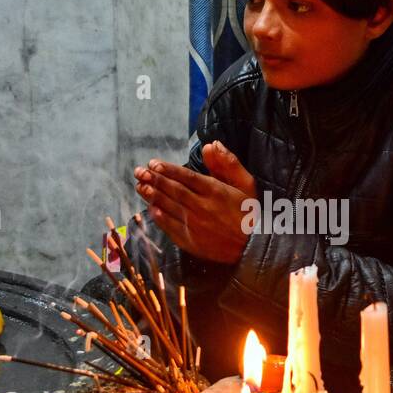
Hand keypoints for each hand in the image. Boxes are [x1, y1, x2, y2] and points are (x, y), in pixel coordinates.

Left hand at [134, 141, 257, 263]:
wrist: (254, 248)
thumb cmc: (250, 213)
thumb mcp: (246, 184)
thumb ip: (228, 163)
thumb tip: (211, 145)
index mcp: (215, 191)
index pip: (186, 176)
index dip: (167, 169)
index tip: (153, 163)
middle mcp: (202, 207)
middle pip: (173, 190)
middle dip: (154, 179)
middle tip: (139, 172)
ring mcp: (195, 225)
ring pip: (169, 207)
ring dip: (152, 196)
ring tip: (140, 186)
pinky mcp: (191, 241)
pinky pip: (171, 226)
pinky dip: (159, 217)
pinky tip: (151, 209)